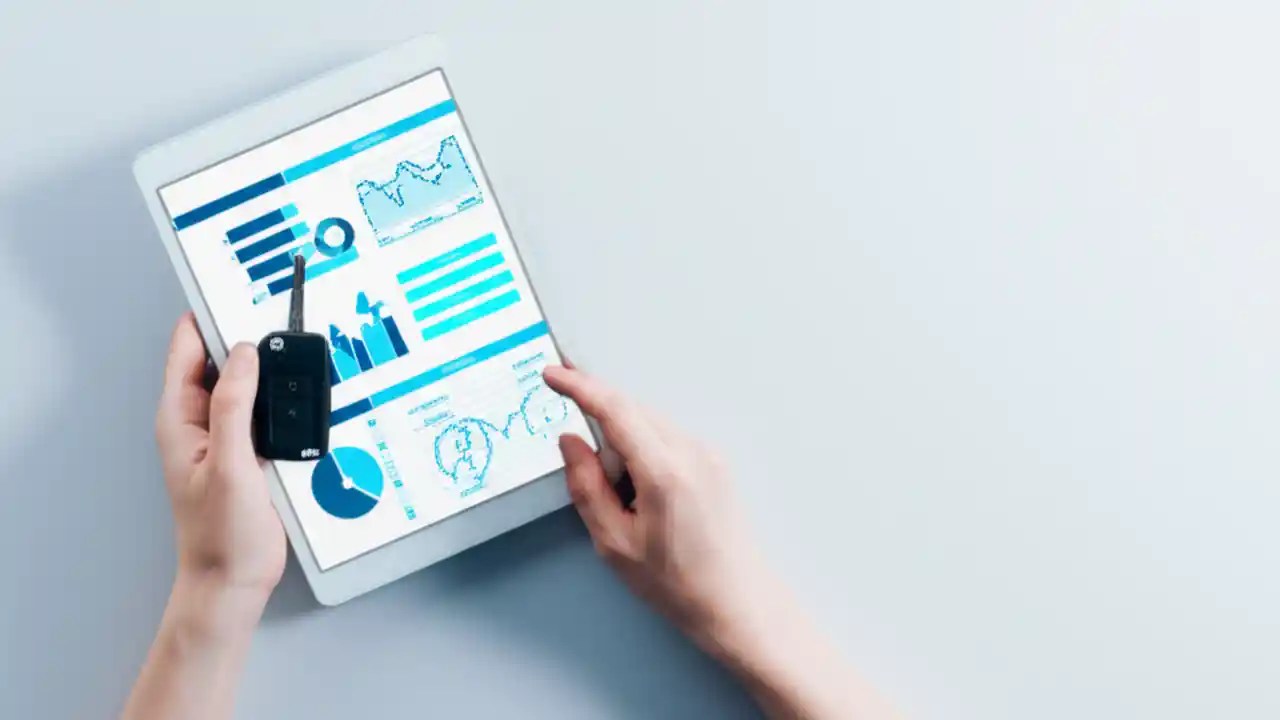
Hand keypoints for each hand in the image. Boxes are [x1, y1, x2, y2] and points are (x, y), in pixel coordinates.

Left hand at [124, 314, 286, 719]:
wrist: (235, 583)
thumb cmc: (221, 537)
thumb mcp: (229, 464)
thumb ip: (234, 405)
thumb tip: (245, 353)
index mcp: (179, 418)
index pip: (188, 348)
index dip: (211, 315)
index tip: (238, 289)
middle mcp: (199, 422)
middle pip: (224, 360)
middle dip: (250, 335)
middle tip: (281, 310)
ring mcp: (226, 438)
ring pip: (249, 384)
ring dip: (272, 370)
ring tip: (299, 347)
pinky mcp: (251, 454)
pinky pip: (267, 413)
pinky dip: (285, 401)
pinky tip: (306, 397)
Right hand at [544, 366, 900, 719]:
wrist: (737, 602)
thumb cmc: (678, 583)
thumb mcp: (614, 543)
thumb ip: (586, 486)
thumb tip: (570, 442)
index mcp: (664, 472)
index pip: (615, 410)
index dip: (579, 387)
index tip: (553, 374)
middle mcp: (691, 452)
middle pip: (632, 411)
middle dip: (600, 425)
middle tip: (592, 472)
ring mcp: (707, 454)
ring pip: (648, 424)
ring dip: (623, 445)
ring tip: (628, 505)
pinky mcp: (713, 462)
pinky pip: (666, 438)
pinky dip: (644, 453)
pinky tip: (645, 498)